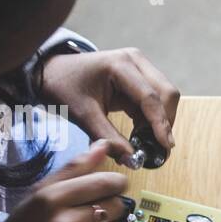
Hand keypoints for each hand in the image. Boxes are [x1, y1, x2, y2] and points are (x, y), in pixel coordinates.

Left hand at [40, 48, 179, 166]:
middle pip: (167, 93)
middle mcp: (135, 61)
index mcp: (120, 65)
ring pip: (166, 98)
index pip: (150, 97)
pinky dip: (153, 120)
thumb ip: (108, 138)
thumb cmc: (64, 87)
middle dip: (165, 122)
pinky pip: (156, 101)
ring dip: (161, 122)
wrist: (53, 73)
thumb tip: (131, 160)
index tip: (165, 146)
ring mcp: (140, 68)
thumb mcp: (83, 115)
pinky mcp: (140, 79)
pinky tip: (143, 136)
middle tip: (159, 149)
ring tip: (148, 144)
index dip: (160, 123)